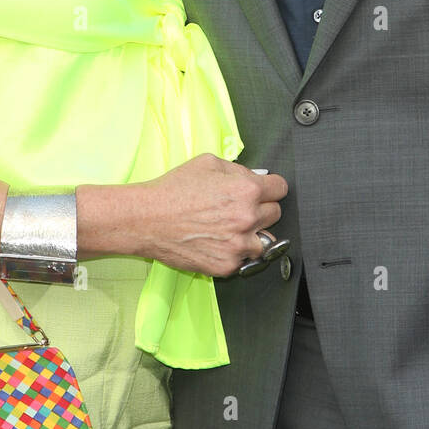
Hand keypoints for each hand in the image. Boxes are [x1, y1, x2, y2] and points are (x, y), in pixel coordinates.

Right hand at [133, 154, 287, 276]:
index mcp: (246, 190)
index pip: (281, 189)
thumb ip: (238, 170)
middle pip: (276, 214)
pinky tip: (217, 241)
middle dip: (261, 209)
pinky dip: (235, 252)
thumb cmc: (174, 189)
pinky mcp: (227, 265)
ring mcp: (239, 245)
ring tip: (229, 228)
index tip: (266, 191)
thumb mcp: (208, 163)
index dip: (271, 188)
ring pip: (265, 241)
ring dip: (252, 234)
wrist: (148, 220)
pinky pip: (244, 259)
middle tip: (239, 208)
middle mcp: (247, 218)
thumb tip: (256, 177)